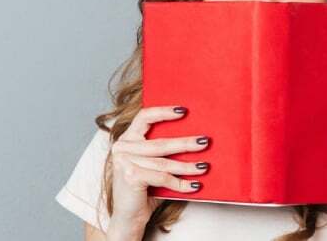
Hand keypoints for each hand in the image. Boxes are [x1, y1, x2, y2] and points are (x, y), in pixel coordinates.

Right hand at [107, 106, 209, 238]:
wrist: (128, 216)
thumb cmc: (143, 190)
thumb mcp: (151, 166)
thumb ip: (162, 152)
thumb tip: (194, 139)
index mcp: (126, 139)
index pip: (144, 117)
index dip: (163, 112)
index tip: (184, 110)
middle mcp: (122, 147)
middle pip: (159, 142)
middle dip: (185, 143)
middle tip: (204, 141)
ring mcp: (124, 161)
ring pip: (164, 162)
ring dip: (188, 165)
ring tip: (204, 166)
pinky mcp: (130, 176)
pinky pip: (162, 177)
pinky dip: (181, 183)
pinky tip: (195, 186)